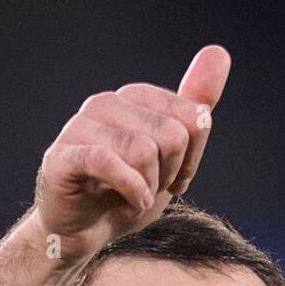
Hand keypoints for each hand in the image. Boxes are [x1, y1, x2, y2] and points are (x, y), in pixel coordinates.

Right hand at [30, 44, 230, 263]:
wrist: (83, 233)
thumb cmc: (124, 196)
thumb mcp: (171, 157)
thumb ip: (195, 111)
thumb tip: (220, 52)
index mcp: (135, 97)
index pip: (194, 119)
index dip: (190, 160)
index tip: (171, 179)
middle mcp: (107, 103)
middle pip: (173, 135)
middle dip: (168, 175)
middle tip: (147, 190)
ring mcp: (82, 125)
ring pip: (144, 151)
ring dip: (148, 189)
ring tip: (133, 199)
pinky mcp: (64, 155)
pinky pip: (110, 163)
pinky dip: (130, 192)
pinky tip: (126, 205)